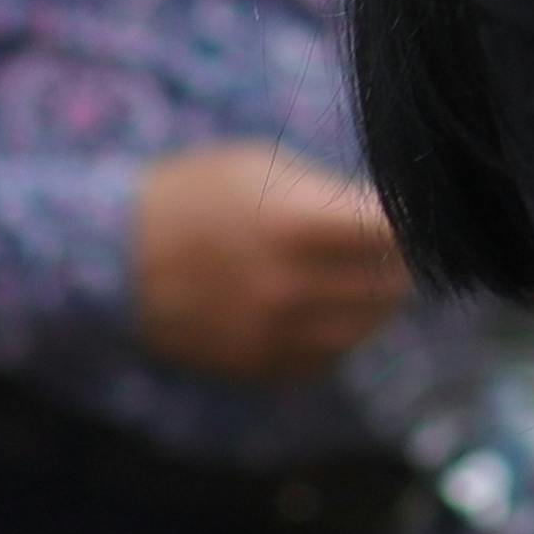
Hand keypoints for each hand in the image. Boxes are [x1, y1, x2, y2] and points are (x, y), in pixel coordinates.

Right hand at [128, 142, 409, 383]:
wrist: (113, 257)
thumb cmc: (193, 194)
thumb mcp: (260, 166)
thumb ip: (330, 193)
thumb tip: (391, 215)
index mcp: (297, 223)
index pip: (394, 233)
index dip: (417, 223)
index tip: (421, 214)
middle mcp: (292, 286)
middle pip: (389, 285)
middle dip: (402, 261)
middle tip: (400, 244)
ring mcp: (275, 334)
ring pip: (365, 327)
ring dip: (378, 300)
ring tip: (371, 274)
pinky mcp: (258, 366)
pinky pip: (328, 358)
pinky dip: (341, 333)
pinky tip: (331, 307)